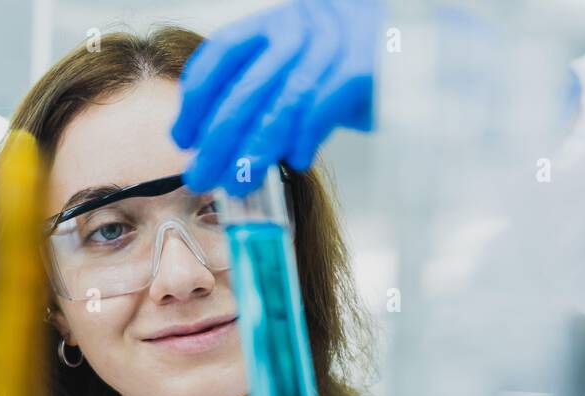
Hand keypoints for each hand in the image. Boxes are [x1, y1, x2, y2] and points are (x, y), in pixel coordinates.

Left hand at [172, 0, 381, 194]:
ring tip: (238, 182)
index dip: (195, 101)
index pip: (219, 57)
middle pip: (245, 89)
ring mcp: (329, 46)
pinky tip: (294, 163)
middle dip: (217, 140)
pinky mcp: (360, 69)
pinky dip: (304, 139)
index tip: (183, 139)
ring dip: (255, 150)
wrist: (401, 34)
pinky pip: (321, 110)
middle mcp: (296, 29)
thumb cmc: (336, 60)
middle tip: (201, 176)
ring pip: (280, 105)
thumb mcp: (291, 62)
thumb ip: (256, 93)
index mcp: (270, 25)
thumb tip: (211, 144)